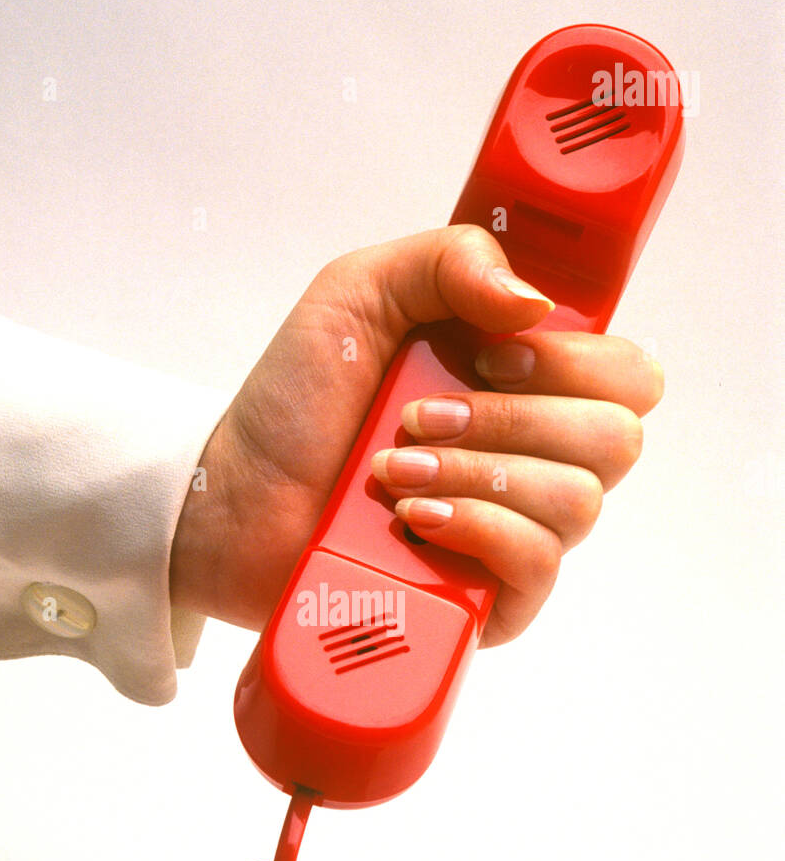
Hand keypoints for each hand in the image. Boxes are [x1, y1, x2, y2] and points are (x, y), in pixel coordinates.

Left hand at [169, 225, 661, 645]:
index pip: (627, 375)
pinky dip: (478, 528)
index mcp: (527, 385)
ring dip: (478, 473)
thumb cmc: (295, 405)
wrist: (233, 501)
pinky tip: (415, 520)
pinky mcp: (490, 600)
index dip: (576, 362)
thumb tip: (537, 302)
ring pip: (578, 502)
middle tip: (420, 417)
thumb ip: (452, 260)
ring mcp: (517, 534)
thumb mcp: (361, 292)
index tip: (492, 356)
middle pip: (616, 439)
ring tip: (395, 472)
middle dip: (512, 419)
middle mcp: (534, 459)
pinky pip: (540, 566)